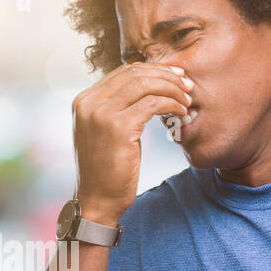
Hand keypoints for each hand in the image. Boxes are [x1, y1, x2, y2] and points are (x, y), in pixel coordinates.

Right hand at [70, 63, 192, 224]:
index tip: (175, 76)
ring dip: (172, 88)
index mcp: (83, 101)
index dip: (153, 70)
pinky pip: (152, 104)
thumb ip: (116, 108)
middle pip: (134, 73)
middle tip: (187, 84)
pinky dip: (171, 103)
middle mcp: (88, 103)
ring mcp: (101, 114)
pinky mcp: (117, 127)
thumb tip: (147, 87)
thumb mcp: (104, 132)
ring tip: (187, 98)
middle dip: (166, 75)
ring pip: (144, 84)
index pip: (123, 72)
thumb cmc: (106, 170)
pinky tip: (180, 111)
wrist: (97, 200)